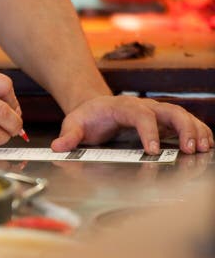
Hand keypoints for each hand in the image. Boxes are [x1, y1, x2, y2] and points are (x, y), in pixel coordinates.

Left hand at [51, 95, 213, 153]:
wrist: (94, 108)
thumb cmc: (86, 118)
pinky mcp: (163, 122)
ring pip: (182, 116)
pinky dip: (197, 132)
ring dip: (195, 131)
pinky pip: (185, 124)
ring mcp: (155, 113)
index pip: (141, 115)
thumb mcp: (73, 125)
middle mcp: (143, 106)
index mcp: (122, 106)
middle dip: (182, 128)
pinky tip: (206, 146)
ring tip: (202, 149)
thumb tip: (58, 147)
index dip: (149, 131)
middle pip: (170, 110)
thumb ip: (68, 136)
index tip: (152, 151)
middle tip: (189, 149)